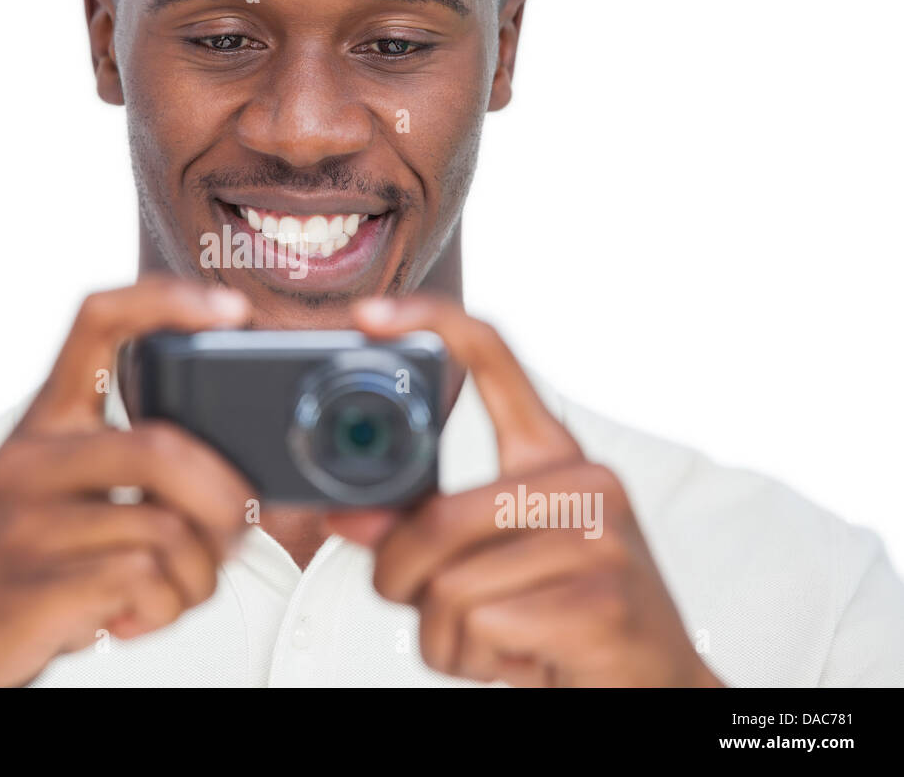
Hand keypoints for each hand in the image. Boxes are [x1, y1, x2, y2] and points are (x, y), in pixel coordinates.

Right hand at [0, 275, 255, 686]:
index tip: (230, 308)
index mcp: (45, 420)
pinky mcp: (35, 588)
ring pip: (168, 529)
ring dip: (200, 575)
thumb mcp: (50, 487)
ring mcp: (30, 524)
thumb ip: (125, 466)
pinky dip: (165, 609)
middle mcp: (33, 460)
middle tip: (233, 533)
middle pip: (162, 448)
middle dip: (227, 499)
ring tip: (177, 589)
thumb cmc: (7, 557)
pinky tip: (137, 616)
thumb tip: (234, 480)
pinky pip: (142, 582)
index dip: (167, 302)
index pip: (99, 324)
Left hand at [326, 295, 721, 686]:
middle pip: (437, 519)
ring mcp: (601, 539)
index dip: (430, 323)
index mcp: (552, 455)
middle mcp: (584, 481)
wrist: (656, 685)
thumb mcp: (490, 559)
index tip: (369, 313)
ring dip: (443, 634)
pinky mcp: (602, 603)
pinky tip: (519, 657)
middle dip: (400, 579)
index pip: (494, 359)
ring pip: (449, 586)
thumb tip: (343, 518)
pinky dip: (474, 659)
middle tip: (423, 606)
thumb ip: (418, 531)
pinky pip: (480, 627)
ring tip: (491, 638)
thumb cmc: (565, 615)